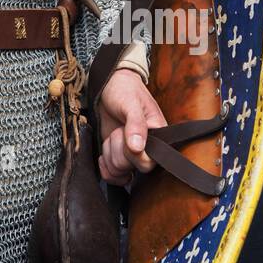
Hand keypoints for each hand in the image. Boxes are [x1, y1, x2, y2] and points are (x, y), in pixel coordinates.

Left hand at [97, 69, 167, 186]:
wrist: (109, 86)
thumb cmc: (125, 90)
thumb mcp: (131, 103)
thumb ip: (135, 124)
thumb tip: (138, 148)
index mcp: (158, 137)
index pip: (149, 162)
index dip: (132, 154)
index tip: (125, 134)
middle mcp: (147, 150)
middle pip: (132, 169)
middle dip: (118, 150)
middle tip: (118, 130)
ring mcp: (132, 155)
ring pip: (119, 173)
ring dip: (109, 154)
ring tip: (113, 134)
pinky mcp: (118, 157)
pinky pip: (112, 176)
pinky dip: (104, 165)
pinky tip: (105, 149)